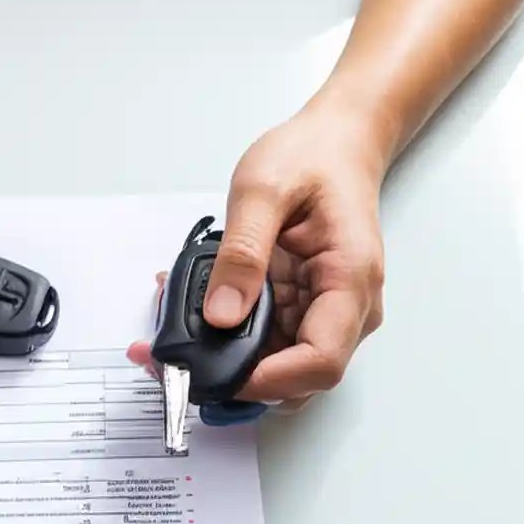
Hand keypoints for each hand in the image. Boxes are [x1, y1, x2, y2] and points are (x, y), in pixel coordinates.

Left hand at [128, 100, 387, 412]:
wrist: (336, 142)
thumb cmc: (312, 157)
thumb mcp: (262, 191)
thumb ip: (242, 253)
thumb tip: (221, 315)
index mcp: (349, 279)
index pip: (320, 361)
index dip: (267, 381)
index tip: (214, 374)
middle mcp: (347, 307)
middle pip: (298, 377)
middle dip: (235, 379)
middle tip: (174, 363)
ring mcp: (325, 311)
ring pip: (278, 365)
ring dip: (226, 361)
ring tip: (174, 334)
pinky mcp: (303, 308)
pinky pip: (267, 339)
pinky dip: (230, 338)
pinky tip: (195, 313)